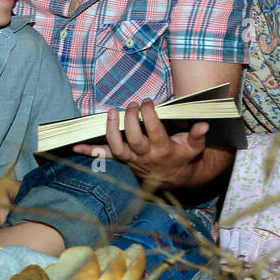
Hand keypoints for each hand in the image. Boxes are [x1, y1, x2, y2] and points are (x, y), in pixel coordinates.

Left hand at [73, 100, 208, 189]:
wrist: (175, 178)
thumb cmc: (183, 156)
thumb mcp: (194, 146)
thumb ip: (197, 135)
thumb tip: (203, 124)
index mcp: (163, 149)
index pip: (154, 130)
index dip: (149, 114)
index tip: (148, 102)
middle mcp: (145, 156)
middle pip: (134, 137)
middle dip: (131, 118)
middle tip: (134, 104)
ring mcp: (132, 159)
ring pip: (118, 147)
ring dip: (111, 130)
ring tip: (111, 112)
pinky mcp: (123, 160)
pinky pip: (104, 157)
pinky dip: (90, 152)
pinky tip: (76, 147)